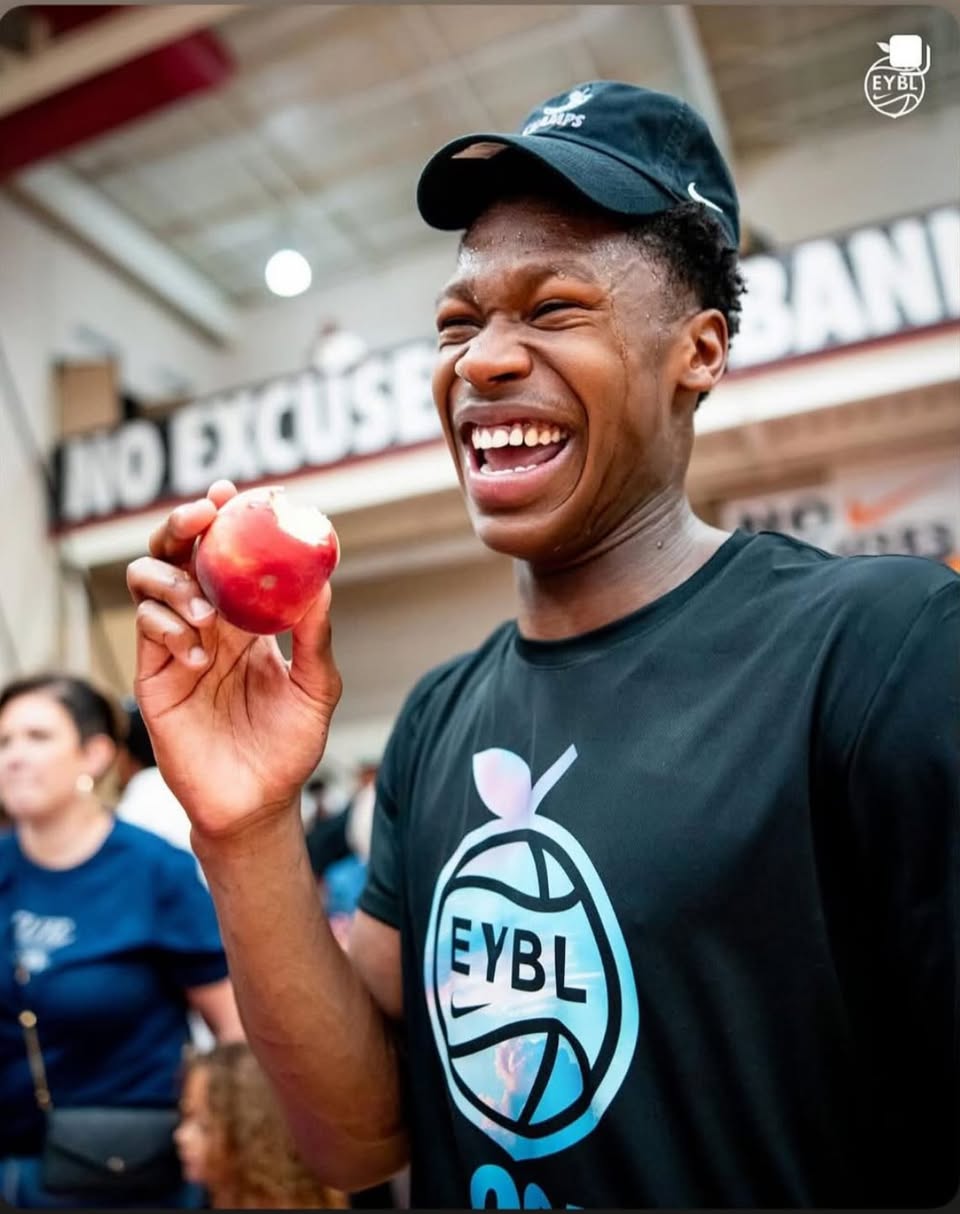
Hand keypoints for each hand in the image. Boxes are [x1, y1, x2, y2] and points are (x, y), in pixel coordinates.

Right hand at [126, 480, 341, 839]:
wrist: (258, 803)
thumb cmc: (290, 746)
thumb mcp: (316, 688)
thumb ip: (315, 637)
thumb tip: (322, 585)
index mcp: (247, 618)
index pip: (227, 555)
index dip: (226, 519)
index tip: (237, 494)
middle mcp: (208, 623)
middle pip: (178, 553)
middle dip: (184, 525)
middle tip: (204, 515)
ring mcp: (177, 645)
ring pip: (149, 580)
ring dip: (173, 580)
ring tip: (206, 613)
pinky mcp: (154, 676)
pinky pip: (146, 629)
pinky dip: (168, 628)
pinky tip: (199, 659)